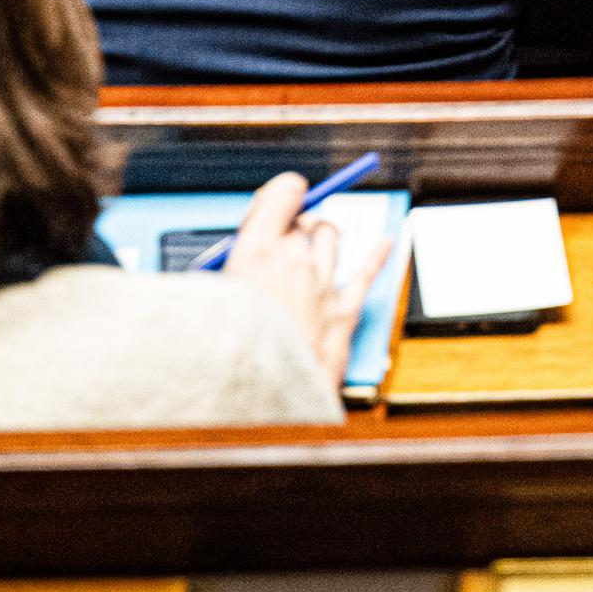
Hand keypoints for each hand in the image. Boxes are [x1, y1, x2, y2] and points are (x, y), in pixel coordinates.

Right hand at [222, 174, 386, 396]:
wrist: (260, 398)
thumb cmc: (227, 352)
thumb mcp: (206, 300)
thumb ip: (226, 272)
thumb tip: (239, 255)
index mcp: (256, 253)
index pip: (283, 193)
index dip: (283, 193)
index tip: (279, 200)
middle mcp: (294, 261)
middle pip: (306, 221)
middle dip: (295, 226)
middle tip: (283, 241)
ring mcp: (322, 285)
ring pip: (332, 238)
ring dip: (322, 237)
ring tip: (312, 246)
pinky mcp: (342, 313)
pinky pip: (365, 275)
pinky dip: (376, 256)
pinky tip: (386, 243)